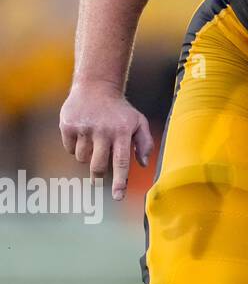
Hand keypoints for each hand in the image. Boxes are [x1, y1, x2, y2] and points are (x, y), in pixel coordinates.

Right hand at [59, 80, 154, 200]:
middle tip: (100, 173)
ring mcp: (84, 128)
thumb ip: (144, 143)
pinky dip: (76, 146)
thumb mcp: (138, 122)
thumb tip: (143, 164)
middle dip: (100, 174)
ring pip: (83, 159)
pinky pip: (70, 149)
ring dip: (88, 156)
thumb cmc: (120, 110)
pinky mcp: (68, 126)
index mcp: (123, 132)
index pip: (121, 162)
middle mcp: (103, 131)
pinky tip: (83, 133)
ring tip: (94, 140)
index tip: (118, 197)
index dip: (119, 181)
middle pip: (99, 166)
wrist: (96, 86)